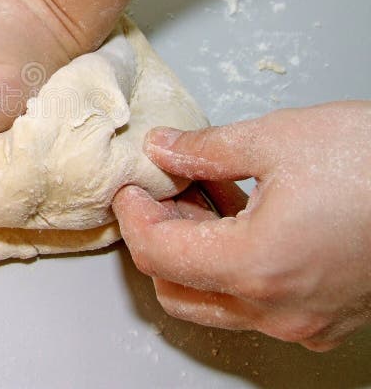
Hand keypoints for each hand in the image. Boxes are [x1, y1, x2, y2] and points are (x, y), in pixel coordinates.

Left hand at [113, 101, 370, 350]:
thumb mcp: (278, 138)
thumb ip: (205, 149)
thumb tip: (164, 149)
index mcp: (257, 266)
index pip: (157, 254)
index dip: (133, 215)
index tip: (131, 186)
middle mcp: (277, 308)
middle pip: (177, 288)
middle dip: (158, 237)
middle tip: (163, 190)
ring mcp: (303, 319)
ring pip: (213, 301)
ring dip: (193, 252)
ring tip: (203, 195)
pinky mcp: (326, 316)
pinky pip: (255, 304)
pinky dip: (231, 266)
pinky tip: (242, 216)